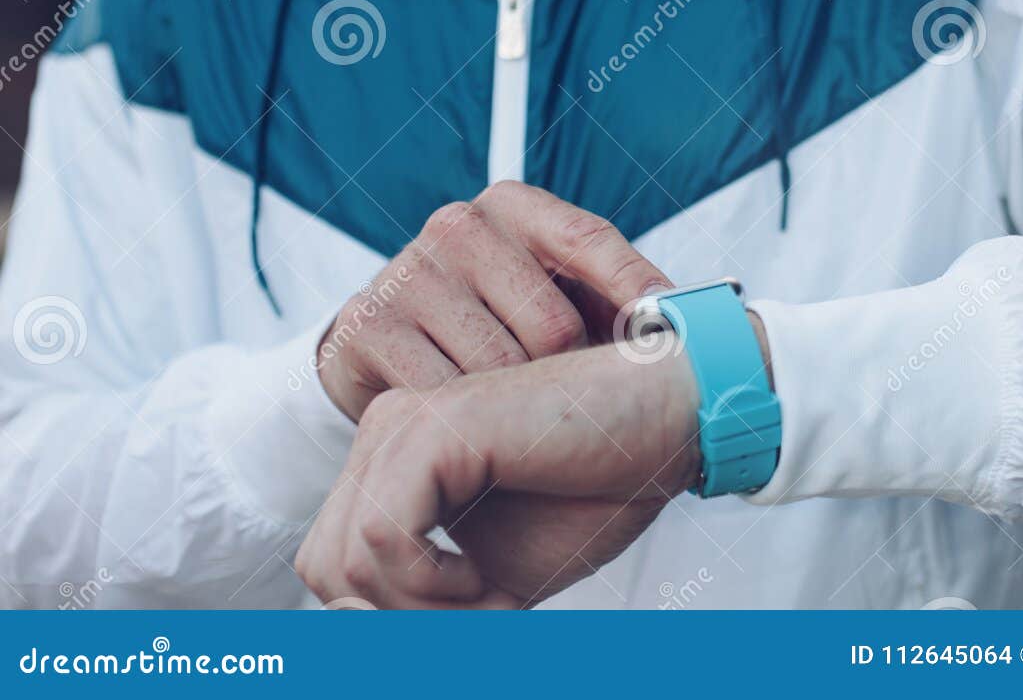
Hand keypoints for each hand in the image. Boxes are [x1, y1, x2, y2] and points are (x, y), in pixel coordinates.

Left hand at [295, 344, 701, 608]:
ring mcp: (401, 426)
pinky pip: (386, 538)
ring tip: (484, 596)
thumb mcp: (497, 575)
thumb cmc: (598, 488)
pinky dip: (432, 583)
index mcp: (395, 459)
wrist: (668, 420)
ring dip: (418, 608)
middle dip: (391, 617)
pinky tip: (483, 577)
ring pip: (346, 560)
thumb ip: (427, 604)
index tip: (464, 619)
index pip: (331, 561)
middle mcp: (384, 433)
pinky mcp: (432, 429)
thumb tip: (352, 634)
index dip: (385, 614)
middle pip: (323, 564)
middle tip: (471, 616)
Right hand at [316, 181, 669, 419]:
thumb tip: (686, 315)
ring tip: (509, 410)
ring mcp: (409, 272)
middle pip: (552, 322)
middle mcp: (457, 225)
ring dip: (514, 405)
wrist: (381, 359)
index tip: (669, 330)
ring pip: (501, 367)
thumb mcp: (550, 294)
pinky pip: (445, 394)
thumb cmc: (489, 325)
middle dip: (566, 372)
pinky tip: (465, 420)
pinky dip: (464, 421)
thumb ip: (610, 295)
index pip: (590, 240)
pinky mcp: (369, 324)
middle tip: (559, 395)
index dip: (635, 288)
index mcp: (512, 206)